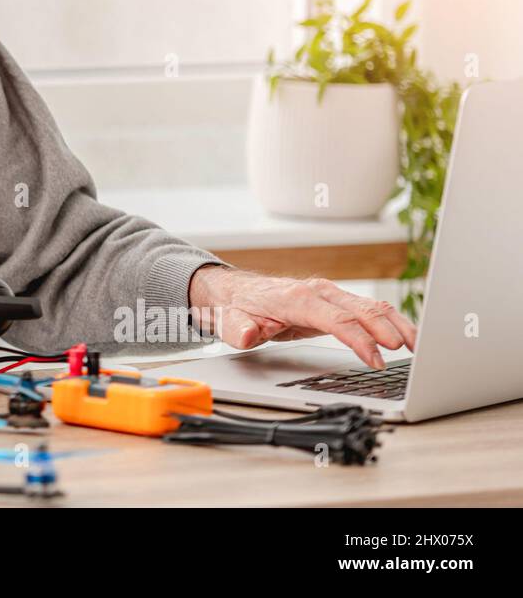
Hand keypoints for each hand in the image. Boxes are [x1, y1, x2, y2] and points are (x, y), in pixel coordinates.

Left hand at [188, 265, 416, 369]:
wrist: (237, 292)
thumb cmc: (239, 308)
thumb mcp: (231, 322)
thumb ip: (239, 329)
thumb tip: (249, 333)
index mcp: (298, 299)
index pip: (337, 319)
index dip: (360, 340)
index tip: (376, 360)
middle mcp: (319, 292)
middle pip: (362, 308)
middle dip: (389, 329)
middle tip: (411, 352)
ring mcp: (330, 295)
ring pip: (372, 306)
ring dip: (398, 324)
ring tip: (421, 345)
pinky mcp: (336, 302)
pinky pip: (369, 309)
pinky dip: (392, 321)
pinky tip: (407, 336)